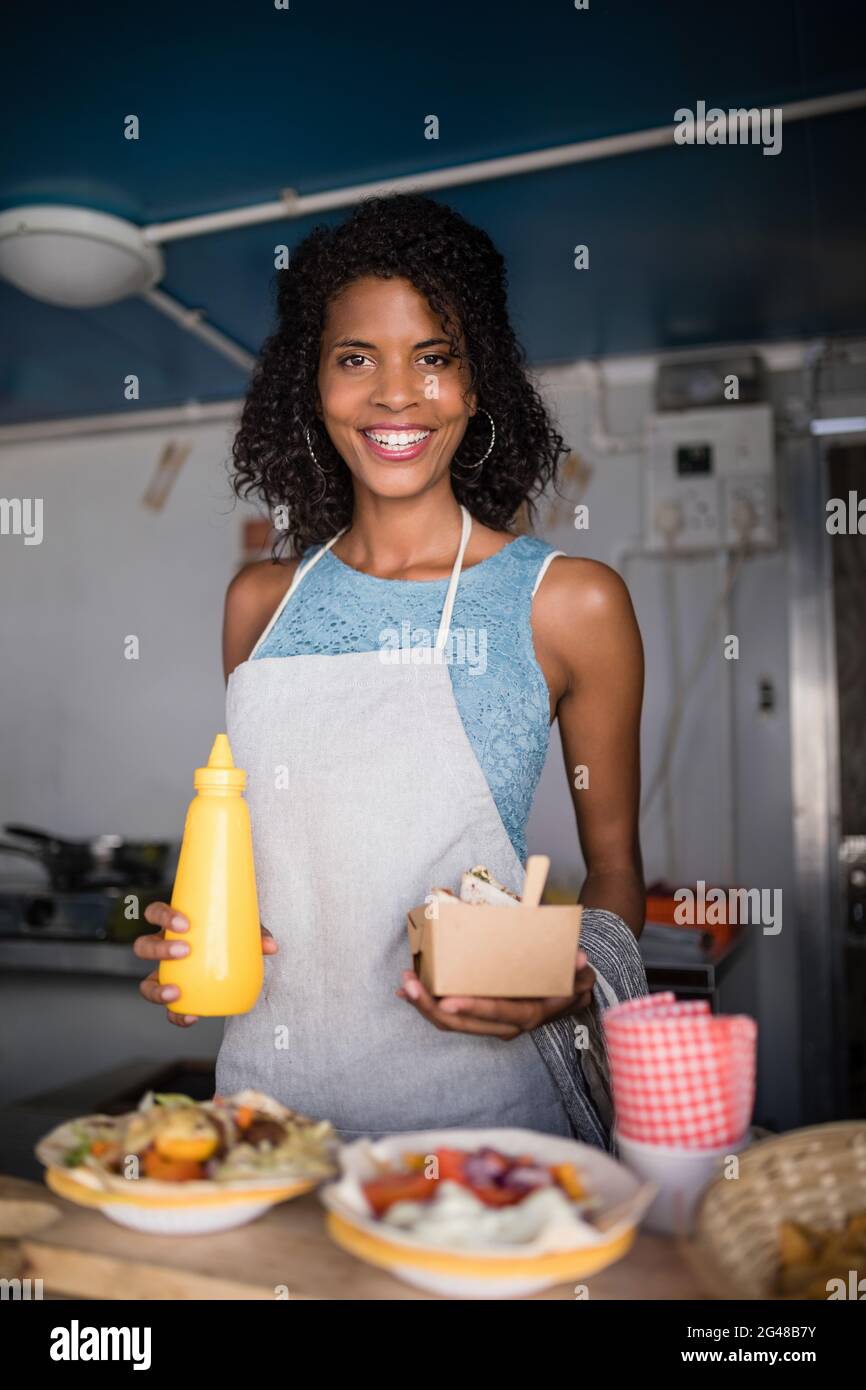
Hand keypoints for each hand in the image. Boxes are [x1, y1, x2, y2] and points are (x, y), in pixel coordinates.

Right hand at [135, 902, 277, 1026]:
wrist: (233, 946)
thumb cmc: (231, 932)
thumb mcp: (242, 928)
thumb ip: (256, 935)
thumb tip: (271, 947)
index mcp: (174, 925)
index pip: (154, 913)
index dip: (163, 916)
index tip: (184, 923)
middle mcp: (164, 947)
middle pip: (143, 946)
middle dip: (159, 949)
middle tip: (185, 950)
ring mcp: (167, 972)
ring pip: (146, 982)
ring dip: (156, 989)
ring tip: (176, 992)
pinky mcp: (176, 994)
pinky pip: (169, 1008)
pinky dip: (176, 1014)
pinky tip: (191, 1016)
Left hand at [396, 949, 595, 1038]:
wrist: (568, 1000)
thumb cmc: (570, 983)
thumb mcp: (580, 977)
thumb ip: (578, 970)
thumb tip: (578, 958)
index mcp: (526, 1015)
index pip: (494, 1014)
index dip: (469, 1007)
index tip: (445, 999)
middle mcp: (503, 1025)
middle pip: (461, 1023)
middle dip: (431, 1007)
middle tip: (410, 985)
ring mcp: (488, 1023)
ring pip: (450, 1022)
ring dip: (425, 1005)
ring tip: (405, 984)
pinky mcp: (479, 1016)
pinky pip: (450, 1015)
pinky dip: (428, 1004)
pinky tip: (409, 992)